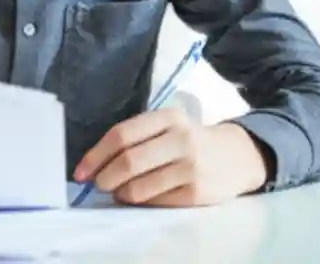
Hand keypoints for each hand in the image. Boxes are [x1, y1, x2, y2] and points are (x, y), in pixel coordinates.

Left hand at [73, 108, 267, 206]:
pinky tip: (141, 198)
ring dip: (121, 193)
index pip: (121, 135)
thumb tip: (95, 165)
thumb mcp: (167, 127)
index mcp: (167, 118)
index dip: (96, 155)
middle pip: (128, 161)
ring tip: (119, 192)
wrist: (239, 155)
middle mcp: (180, 139)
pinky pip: (158, 201)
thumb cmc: (190, 140)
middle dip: (105, 177)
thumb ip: (136, 138)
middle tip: (98, 185)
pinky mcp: (199, 192)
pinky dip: (142, 202)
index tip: (80, 171)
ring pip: (140, 186)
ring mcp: (191, 167)